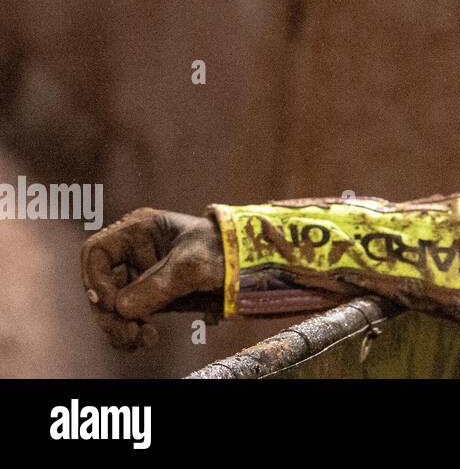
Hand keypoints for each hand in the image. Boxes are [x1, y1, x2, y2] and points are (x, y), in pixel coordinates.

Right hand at [80, 208, 224, 350]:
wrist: (253, 267)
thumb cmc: (226, 252)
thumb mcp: (193, 265)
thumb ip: (157, 285)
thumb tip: (120, 308)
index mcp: (141, 230)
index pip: (96, 252)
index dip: (95, 279)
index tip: (111, 303)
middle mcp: (135, 251)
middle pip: (100, 283)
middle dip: (109, 312)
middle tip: (129, 333)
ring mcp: (142, 274)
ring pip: (111, 305)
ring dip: (119, 326)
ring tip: (141, 340)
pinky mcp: (151, 296)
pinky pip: (128, 316)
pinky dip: (130, 331)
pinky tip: (145, 340)